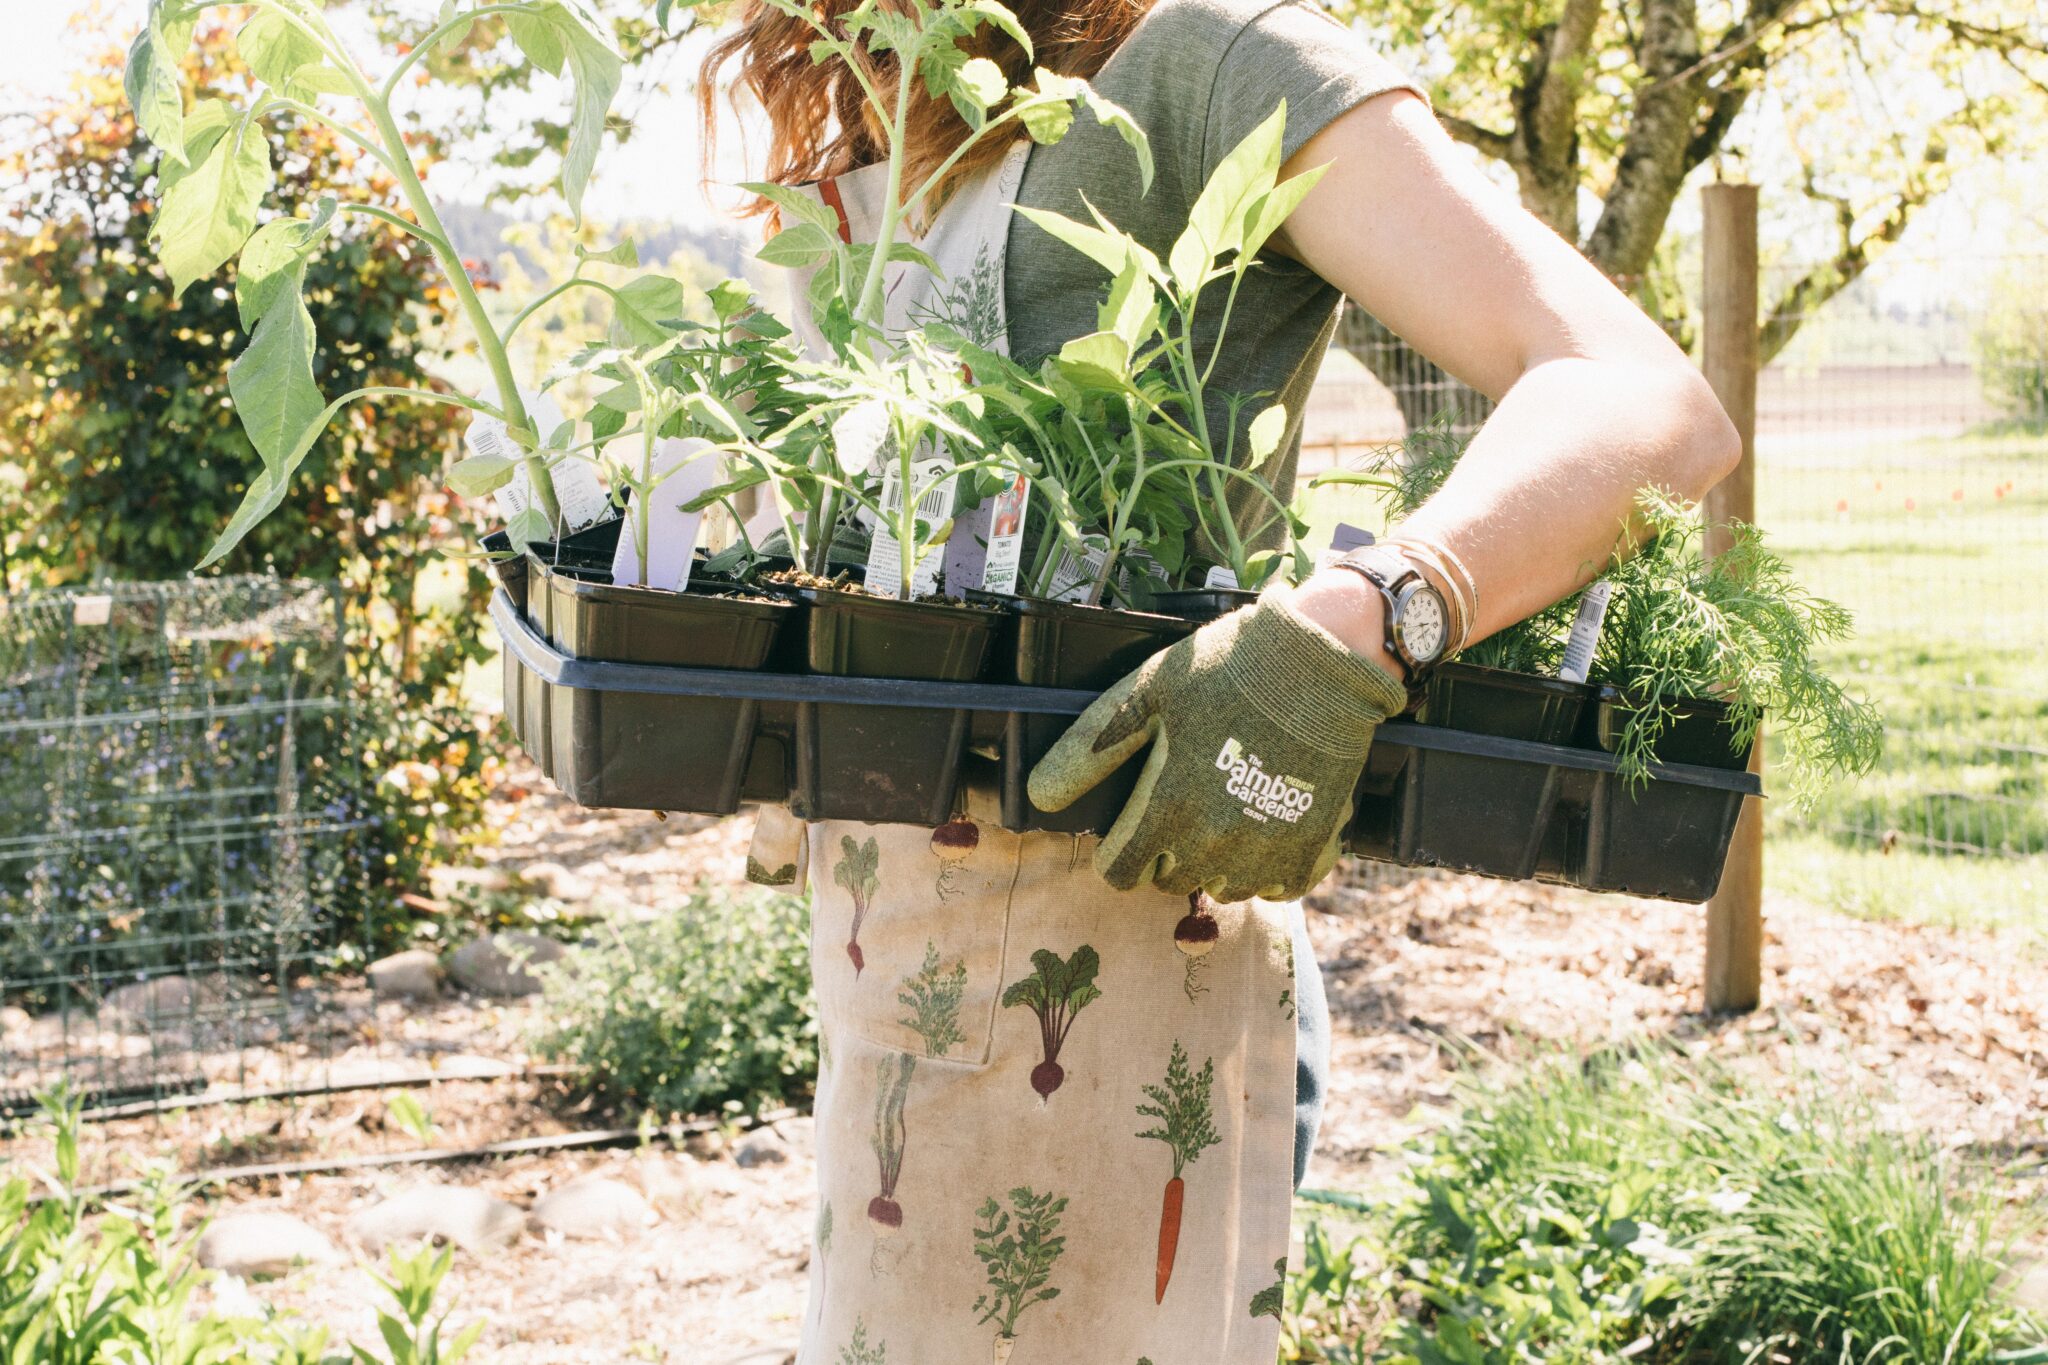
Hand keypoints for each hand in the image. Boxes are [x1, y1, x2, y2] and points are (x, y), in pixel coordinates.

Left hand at [1027, 585, 1407, 902]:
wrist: (1321, 662)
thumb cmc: (1224, 671)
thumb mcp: (1144, 696)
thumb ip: (1088, 752)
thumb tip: (1037, 796)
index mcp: (1165, 812)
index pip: (1120, 874)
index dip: (1118, 852)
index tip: (1131, 828)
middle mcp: (1212, 846)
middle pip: (1170, 882)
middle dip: (1166, 853)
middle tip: (1183, 804)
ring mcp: (1264, 854)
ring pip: (1222, 888)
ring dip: (1216, 862)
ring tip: (1226, 810)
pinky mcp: (1310, 851)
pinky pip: (1277, 889)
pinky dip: (1268, 868)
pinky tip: (1268, 824)